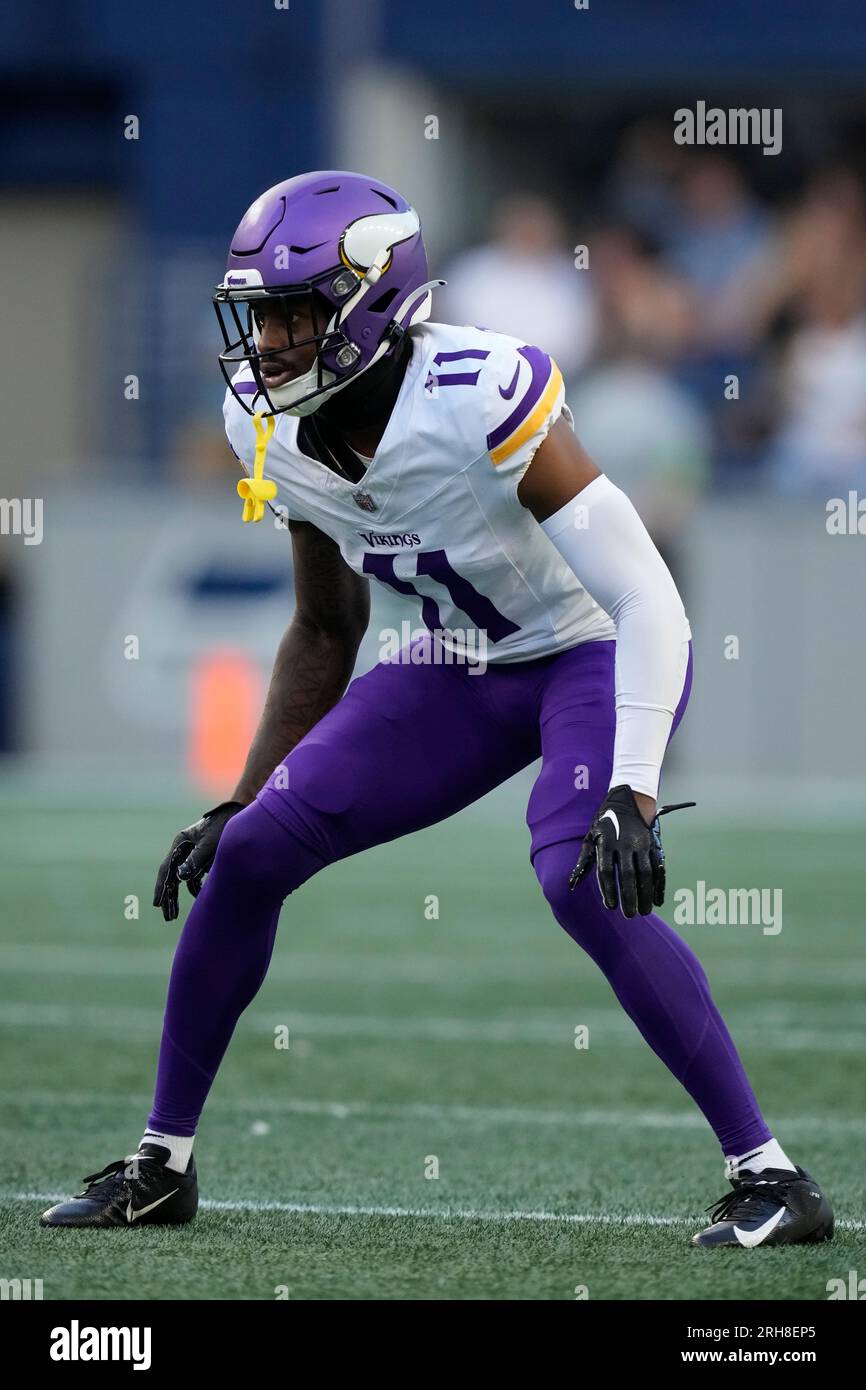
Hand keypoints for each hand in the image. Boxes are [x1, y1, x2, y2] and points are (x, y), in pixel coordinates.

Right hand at [152, 801, 244, 921]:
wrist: (239, 814)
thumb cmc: (224, 827)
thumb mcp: (210, 844)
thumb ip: (195, 860)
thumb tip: (180, 878)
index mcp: (180, 843)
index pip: (167, 869)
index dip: (161, 888)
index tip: (157, 904)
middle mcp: (183, 849)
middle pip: (172, 876)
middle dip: (169, 897)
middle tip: (167, 916)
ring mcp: (192, 853)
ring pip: (182, 878)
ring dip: (179, 895)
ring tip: (175, 914)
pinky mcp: (203, 857)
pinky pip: (194, 876)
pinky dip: (194, 887)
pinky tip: (197, 898)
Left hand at [569, 785, 694, 917]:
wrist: (628, 800)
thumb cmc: (605, 824)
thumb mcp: (590, 837)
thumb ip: (583, 862)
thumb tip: (572, 884)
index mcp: (606, 843)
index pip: (607, 870)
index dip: (609, 889)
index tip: (610, 906)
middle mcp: (625, 844)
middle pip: (628, 874)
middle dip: (629, 896)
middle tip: (629, 915)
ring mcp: (642, 845)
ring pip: (646, 873)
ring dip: (646, 894)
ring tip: (643, 912)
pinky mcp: (654, 845)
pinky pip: (659, 867)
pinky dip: (659, 885)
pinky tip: (657, 900)